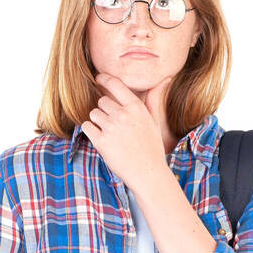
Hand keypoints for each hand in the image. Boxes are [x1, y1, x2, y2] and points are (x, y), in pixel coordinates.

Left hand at [81, 72, 171, 191]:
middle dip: (105, 110)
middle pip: (101, 101)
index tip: (98, 78)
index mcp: (136, 108)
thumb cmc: (151, 147)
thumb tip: (166, 78)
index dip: (104, 79)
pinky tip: (101, 139)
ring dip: (97, 122)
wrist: (147, 173)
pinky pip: (86, 127)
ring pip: (93, 114)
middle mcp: (123, 115)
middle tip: (114, 125)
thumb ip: (154, 98)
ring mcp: (111, 128)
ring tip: (110, 134)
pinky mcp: (101, 141)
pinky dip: (90, 131)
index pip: (115, 84)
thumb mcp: (155, 120)